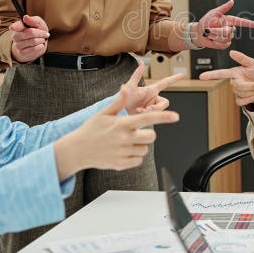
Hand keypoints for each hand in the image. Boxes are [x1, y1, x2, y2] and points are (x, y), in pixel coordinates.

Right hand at [10, 15, 49, 62]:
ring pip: (33, 41)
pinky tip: (40, 45)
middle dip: (41, 33)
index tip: (14, 27)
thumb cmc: (38, 32)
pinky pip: (33, 49)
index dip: (15, 26)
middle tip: (45, 34)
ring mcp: (17, 45)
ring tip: (42, 39)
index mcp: (18, 27)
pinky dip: (40, 46)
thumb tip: (25, 17)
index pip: (15, 26)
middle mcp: (15, 36)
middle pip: (30, 33)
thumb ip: (34, 20)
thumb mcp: (39, 24)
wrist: (39, 45)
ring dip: (41, 40)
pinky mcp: (22, 52)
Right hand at [54, 89, 179, 179]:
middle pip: (151, 137)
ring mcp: (123, 153)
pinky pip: (138, 160)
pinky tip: (123, 151)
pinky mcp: (121, 164)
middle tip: (136, 132)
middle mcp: (124, 139)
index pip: (147, 119)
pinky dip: (134, 156)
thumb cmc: (91, 130)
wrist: (77, 150)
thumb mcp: (104, 113)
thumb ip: (118, 102)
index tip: (176, 116)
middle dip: (148, 134)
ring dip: (140, 145)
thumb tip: (126, 88)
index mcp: (122, 124)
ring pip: (145, 149)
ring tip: (126, 142)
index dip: (163, 117)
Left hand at [120, 60, 183, 112]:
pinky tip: (138, 114)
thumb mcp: (130, 86)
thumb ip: (136, 74)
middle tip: (148, 109)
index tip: (182, 74)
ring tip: (139, 111)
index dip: (174, 78)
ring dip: (151, 112)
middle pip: (165, 102)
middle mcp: (153, 98)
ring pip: (160, 110)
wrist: (119, 111)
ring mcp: (152, 107)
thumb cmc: (124, 97)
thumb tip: (141, 62)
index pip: (165, 82)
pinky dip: (147, 116)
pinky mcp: (150, 115)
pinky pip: (154, 116)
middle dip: (158, 107)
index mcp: (151, 90)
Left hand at [192, 0, 253, 49]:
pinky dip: (216, 42)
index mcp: (229, 21)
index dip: (251, 24)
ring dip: (215, 36)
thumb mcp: (213, 12)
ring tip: (210, 34)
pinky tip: (212, 40)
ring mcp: (227, 37)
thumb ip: (224, 7)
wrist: (199, 33)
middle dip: (218, 31)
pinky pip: (223, 44)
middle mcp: (230, 28)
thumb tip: (232, 1)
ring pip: (226, 38)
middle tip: (209, 30)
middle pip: (229, 32)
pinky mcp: (224, 44)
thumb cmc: (205, 22)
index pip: (242, 22)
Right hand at [199, 50, 253, 106]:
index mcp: (234, 72)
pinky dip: (249, 99)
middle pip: (238, 86)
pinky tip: (252, 95)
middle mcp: (233, 82)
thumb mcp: (253, 63)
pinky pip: (241, 101)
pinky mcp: (239, 99)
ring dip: (251, 92)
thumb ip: (242, 58)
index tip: (201, 76)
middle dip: (250, 86)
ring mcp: (236, 91)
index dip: (211, 75)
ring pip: (241, 94)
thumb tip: (232, 52)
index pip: (221, 73)